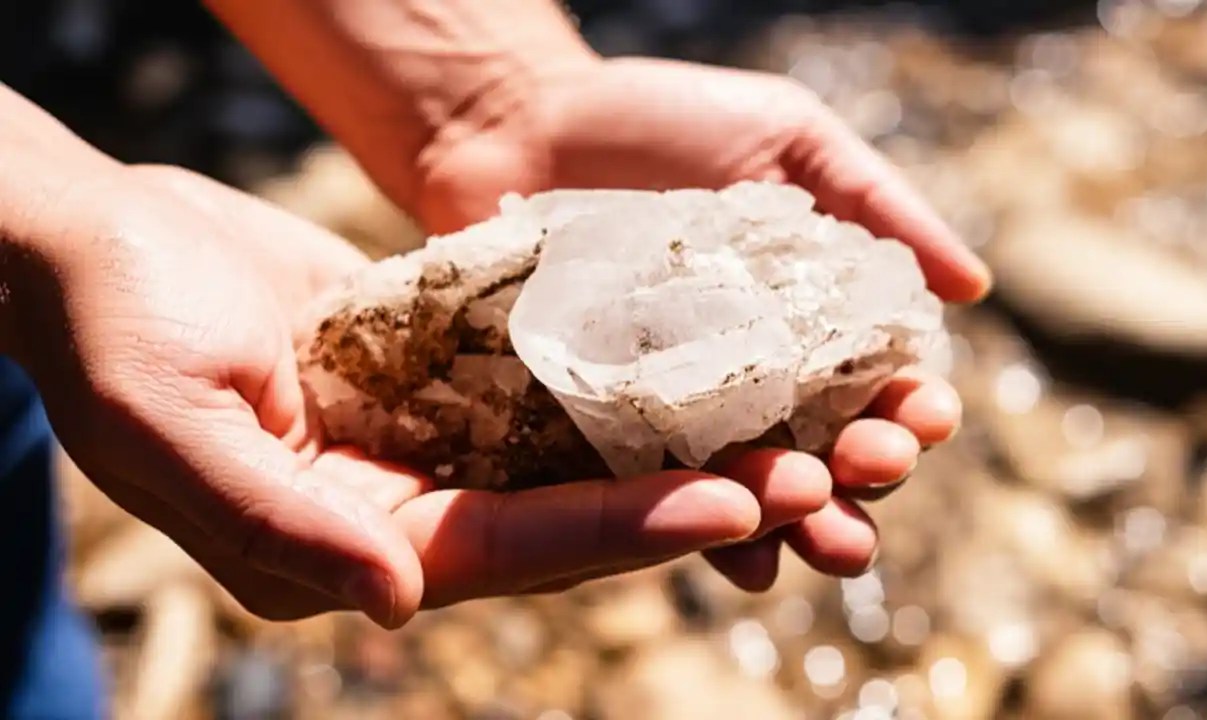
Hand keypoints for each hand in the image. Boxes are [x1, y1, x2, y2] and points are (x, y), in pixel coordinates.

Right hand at [15, 165, 823, 625]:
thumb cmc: (109, 333)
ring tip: (791, 429)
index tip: (728, 506)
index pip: (507, 551)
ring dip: (677, 445)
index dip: (619, 534)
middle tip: (804, 480)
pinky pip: (548, 384)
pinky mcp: (443, 375)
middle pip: (568, 519)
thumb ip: (279, 526)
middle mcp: (402, 510)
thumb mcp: (169, 430)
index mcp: (343, 547)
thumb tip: (403, 602)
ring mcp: (428, 442)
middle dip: (683, 502)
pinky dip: (623, 380)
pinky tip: (704, 360)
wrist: (102, 241)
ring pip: (575, 456)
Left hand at [416, 58, 977, 590]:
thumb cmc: (660, 122)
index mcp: (813, 318)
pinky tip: (741, 555)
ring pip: (759, 491)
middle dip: (867, 475)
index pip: (881, 382)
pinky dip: (708, 531)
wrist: (522, 125)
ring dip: (803, 524)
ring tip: (824, 541)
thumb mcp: (785, 136)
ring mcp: (685, 414)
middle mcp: (758, 379)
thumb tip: (974, 288)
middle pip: (832, 452)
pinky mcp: (612, 435)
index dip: (910, 407)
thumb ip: (878, 204)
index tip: (922, 414)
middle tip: (873, 471)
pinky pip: (665, 495)